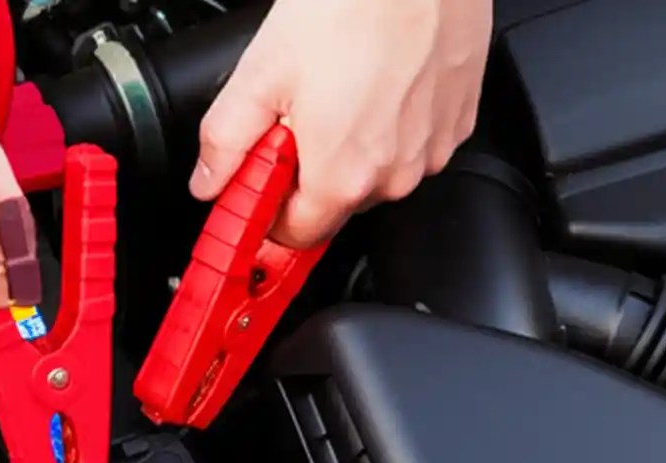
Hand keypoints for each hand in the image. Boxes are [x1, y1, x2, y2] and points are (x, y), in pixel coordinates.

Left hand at [190, 0, 492, 247]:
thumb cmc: (351, 6)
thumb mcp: (261, 74)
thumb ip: (226, 141)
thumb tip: (209, 181)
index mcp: (341, 176)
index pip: (294, 237)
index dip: (266, 216)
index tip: (255, 195)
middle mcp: (393, 176)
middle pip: (333, 204)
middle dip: (307, 172)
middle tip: (294, 117)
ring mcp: (430, 151)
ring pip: (375, 173)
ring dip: (349, 146)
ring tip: (340, 88)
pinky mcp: (457, 124)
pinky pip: (411, 145)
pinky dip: (388, 125)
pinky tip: (374, 81)